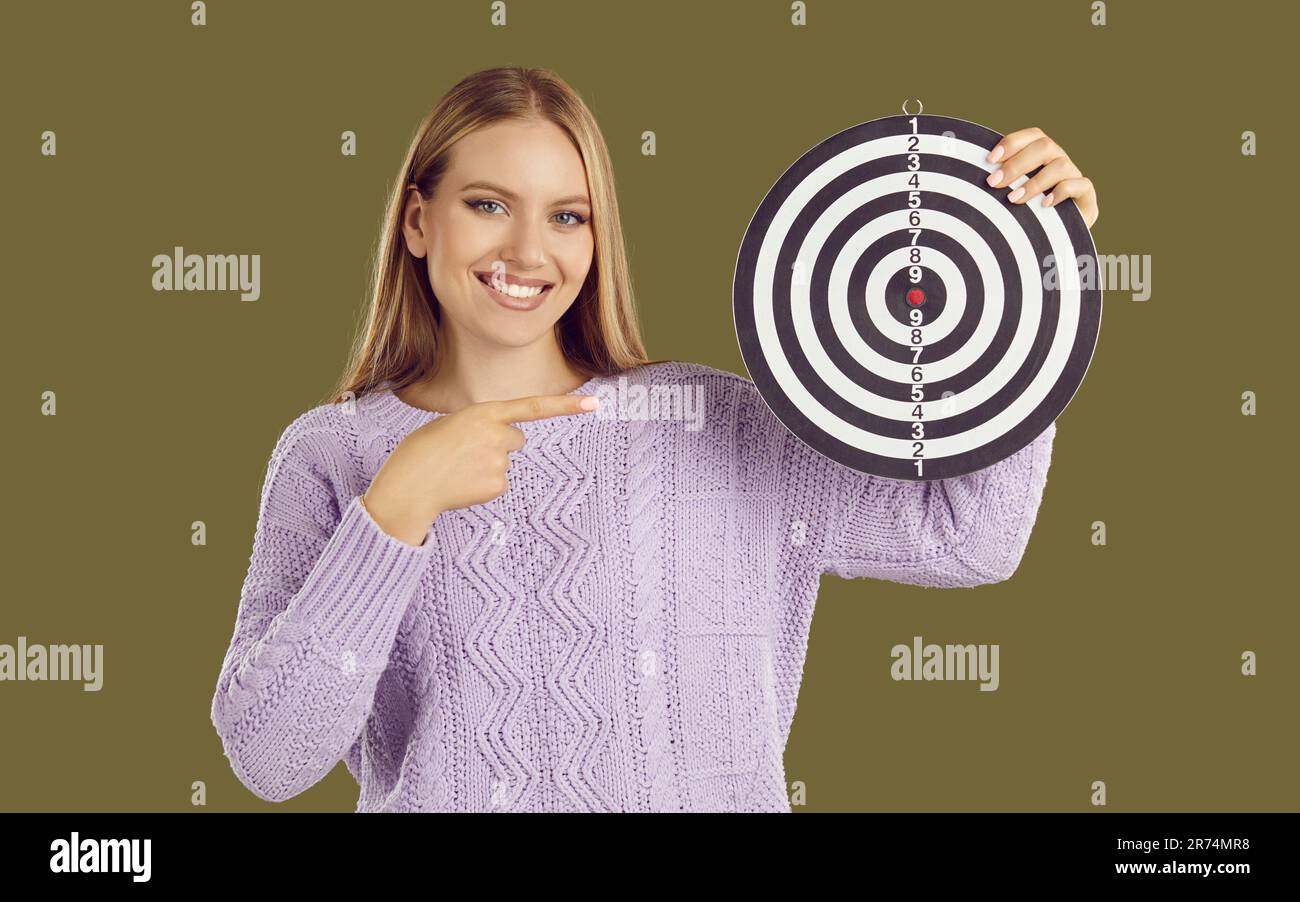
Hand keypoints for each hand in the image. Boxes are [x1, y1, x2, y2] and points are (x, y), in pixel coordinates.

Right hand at [362, 392, 599, 544]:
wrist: (408, 487)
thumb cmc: (422, 452)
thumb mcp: (450, 424)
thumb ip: (480, 425)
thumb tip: (502, 440)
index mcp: (483, 412)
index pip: (532, 406)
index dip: (566, 405)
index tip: (595, 403)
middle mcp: (497, 435)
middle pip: (516, 438)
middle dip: (499, 444)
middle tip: (466, 453)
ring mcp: (500, 462)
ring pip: (504, 462)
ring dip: (486, 465)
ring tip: (457, 469)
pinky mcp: (498, 486)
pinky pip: (500, 483)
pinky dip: (483, 485)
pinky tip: (462, 485)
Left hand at [985, 126, 1098, 228]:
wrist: (1056, 239)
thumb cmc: (1028, 213)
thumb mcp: (1011, 195)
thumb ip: (1001, 183)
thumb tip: (976, 180)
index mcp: (1043, 154)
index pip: (1032, 136)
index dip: (1012, 143)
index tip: (990, 160)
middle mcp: (1060, 160)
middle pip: (1044, 146)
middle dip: (1016, 165)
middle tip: (994, 183)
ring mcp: (1075, 176)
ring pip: (1060, 166)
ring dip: (1034, 182)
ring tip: (1014, 199)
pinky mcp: (1086, 195)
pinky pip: (1080, 184)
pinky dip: (1060, 192)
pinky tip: (1044, 205)